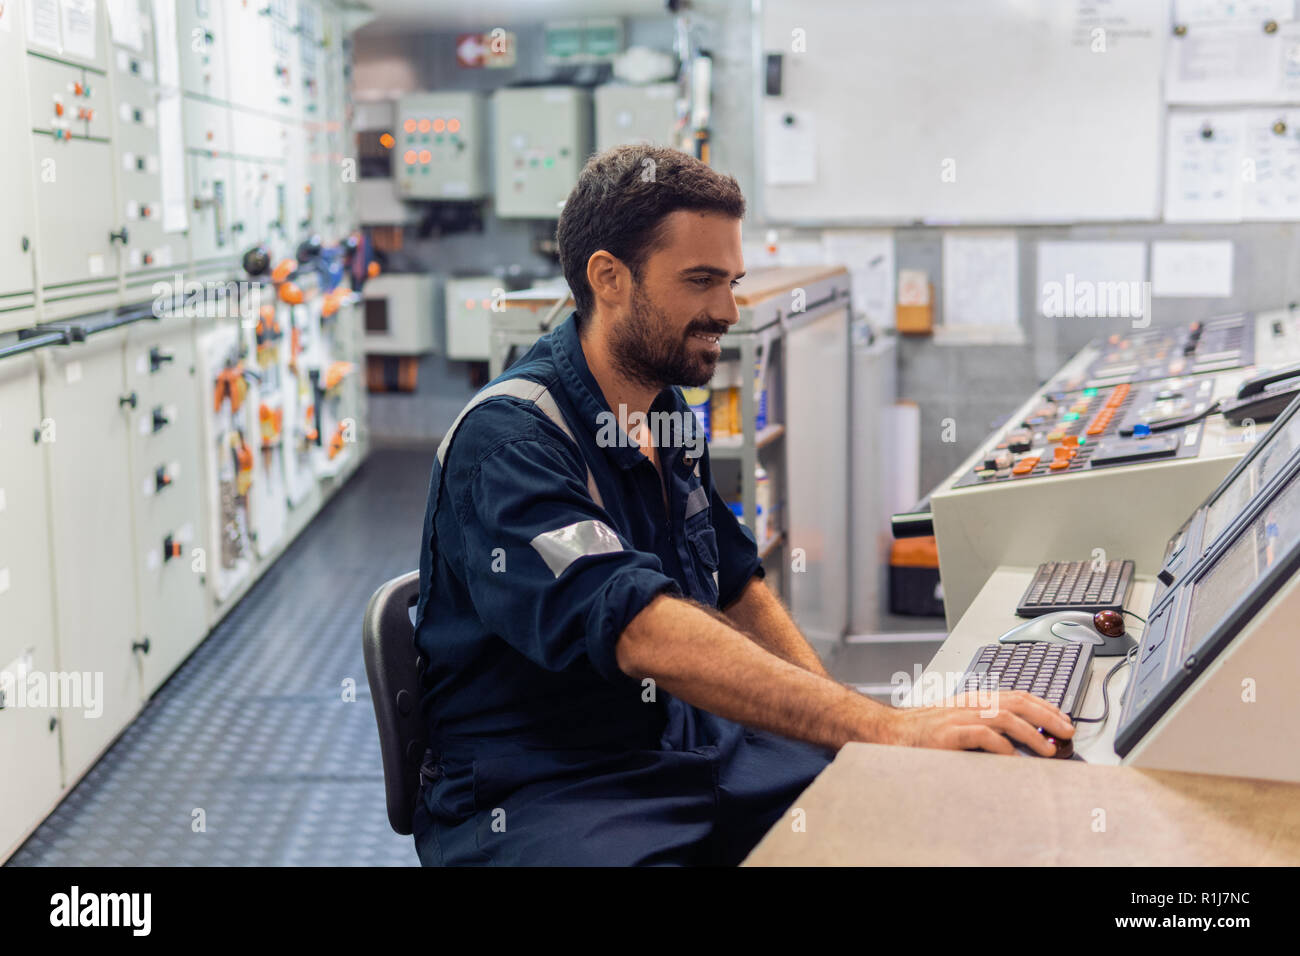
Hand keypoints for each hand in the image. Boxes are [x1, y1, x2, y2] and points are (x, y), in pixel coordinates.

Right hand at [881, 690, 1074, 756]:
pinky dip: (1001, 746)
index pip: (1017, 696)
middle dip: (1047, 716)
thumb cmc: (923, 732)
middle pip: (1017, 702)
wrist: (888, 732)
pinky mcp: (947, 733)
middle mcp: (970, 704)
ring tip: (1048, 749)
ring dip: (1031, 733)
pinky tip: (1013, 757)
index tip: (1063, 720)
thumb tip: (1021, 739)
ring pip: (1004, 717)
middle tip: (1068, 732)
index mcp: (975, 699)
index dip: (1044, 706)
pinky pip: (980, 735)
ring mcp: (958, 717)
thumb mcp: (958, 722)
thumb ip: (986, 726)